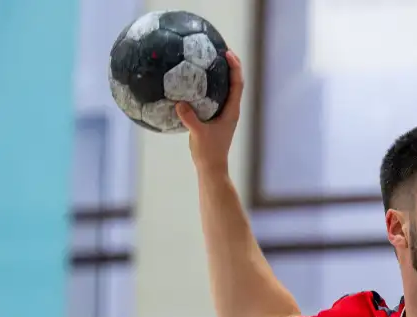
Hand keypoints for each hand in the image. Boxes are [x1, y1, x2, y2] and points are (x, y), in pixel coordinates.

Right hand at [176, 50, 243, 172]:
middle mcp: (230, 110)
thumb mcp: (198, 134)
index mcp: (231, 111)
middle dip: (229, 65)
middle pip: (234, 82)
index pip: (237, 84)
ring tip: (208, 59)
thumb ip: (190, 119)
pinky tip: (192, 81)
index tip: (228, 53)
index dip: (235, 67)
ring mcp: (223, 114)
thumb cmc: (208, 152)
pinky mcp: (214, 118)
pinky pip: (211, 96)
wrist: (211, 167)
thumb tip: (180, 103)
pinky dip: (206, 86)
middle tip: (220, 49)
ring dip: (219, 74)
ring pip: (224, 89)